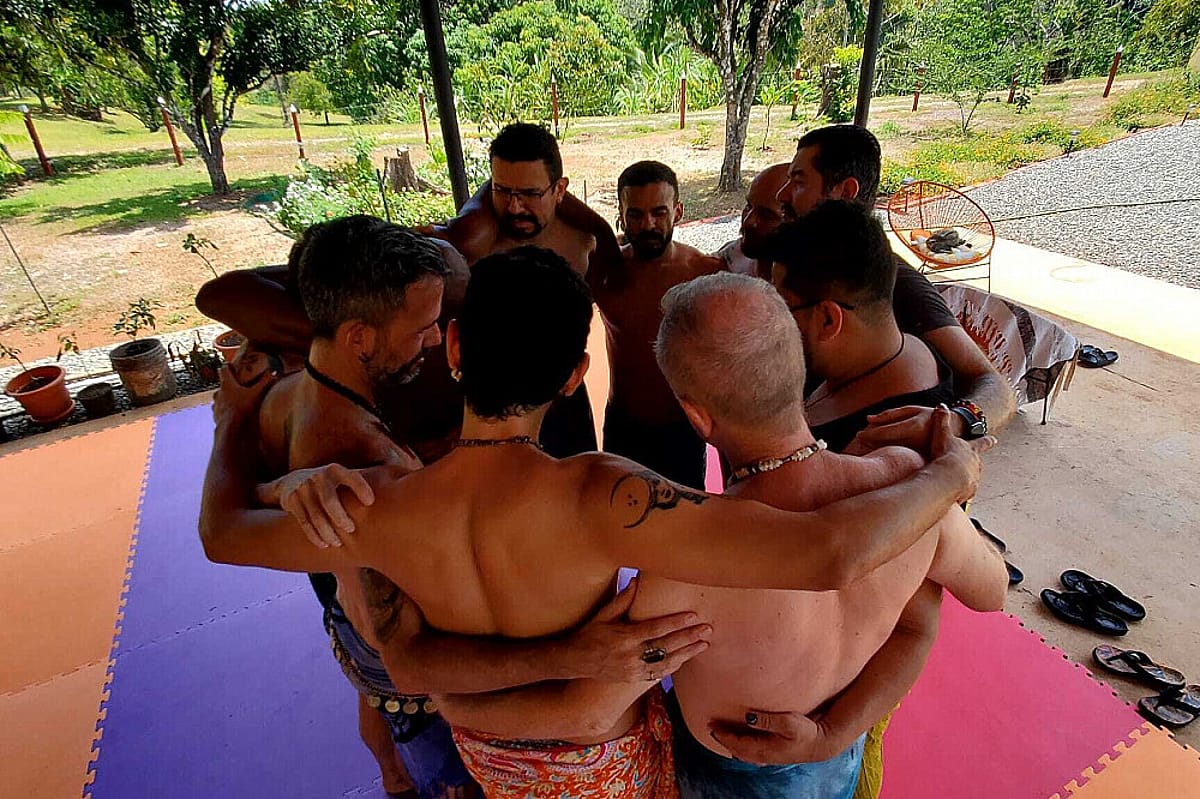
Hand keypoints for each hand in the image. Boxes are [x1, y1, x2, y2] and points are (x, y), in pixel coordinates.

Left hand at [212, 363, 275, 426]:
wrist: (231, 429)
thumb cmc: (242, 409)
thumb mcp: (257, 393)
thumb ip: (265, 382)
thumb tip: (274, 371)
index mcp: (227, 384)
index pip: (224, 370)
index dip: (227, 366)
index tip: (229, 364)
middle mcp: (219, 393)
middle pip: (222, 385)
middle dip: (228, 384)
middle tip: (236, 385)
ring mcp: (216, 405)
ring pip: (219, 398)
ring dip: (225, 398)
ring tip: (234, 401)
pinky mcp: (216, 416)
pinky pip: (220, 410)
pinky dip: (225, 410)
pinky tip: (232, 414)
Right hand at [263, 464, 375, 548]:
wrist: (293, 482)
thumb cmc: (333, 484)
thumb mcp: (345, 477)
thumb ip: (372, 478)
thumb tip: (407, 475)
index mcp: (336, 470)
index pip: (350, 477)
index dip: (360, 488)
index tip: (371, 502)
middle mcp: (319, 477)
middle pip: (329, 499)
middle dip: (340, 516)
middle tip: (351, 530)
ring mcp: (303, 488)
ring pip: (315, 513)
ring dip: (326, 530)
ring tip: (338, 543)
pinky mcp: (291, 500)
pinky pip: (303, 520)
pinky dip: (313, 534)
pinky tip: (323, 544)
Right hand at [566, 576, 711, 681]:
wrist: (573, 662)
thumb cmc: (588, 634)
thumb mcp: (602, 615)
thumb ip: (622, 599)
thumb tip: (637, 580)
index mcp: (624, 638)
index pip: (656, 629)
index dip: (676, 622)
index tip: (693, 616)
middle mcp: (630, 656)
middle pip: (666, 646)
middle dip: (688, 638)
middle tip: (707, 629)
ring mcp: (633, 670)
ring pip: (666, 663)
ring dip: (687, 653)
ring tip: (704, 644)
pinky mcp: (633, 679)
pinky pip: (659, 674)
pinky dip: (674, 666)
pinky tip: (686, 658)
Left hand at [708, 709, 835, 764]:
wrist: (822, 743)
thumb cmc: (806, 731)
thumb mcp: (788, 722)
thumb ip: (766, 720)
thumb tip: (747, 717)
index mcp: (764, 749)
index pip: (737, 743)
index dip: (723, 734)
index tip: (711, 725)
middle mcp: (764, 756)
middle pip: (737, 749)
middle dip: (723, 738)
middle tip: (710, 727)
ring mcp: (769, 756)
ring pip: (743, 753)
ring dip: (731, 743)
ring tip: (721, 733)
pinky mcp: (773, 753)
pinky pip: (751, 752)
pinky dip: (741, 746)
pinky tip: (739, 741)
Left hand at [854, 405, 966, 454]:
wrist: (953, 431)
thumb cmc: (928, 416)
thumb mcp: (911, 410)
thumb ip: (889, 414)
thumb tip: (868, 419)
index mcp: (913, 426)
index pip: (886, 431)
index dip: (869, 434)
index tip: (858, 435)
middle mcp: (916, 442)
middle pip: (886, 445)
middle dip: (870, 445)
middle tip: (856, 444)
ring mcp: (919, 453)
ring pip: (892, 456)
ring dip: (877, 453)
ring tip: (866, 451)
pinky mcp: (920, 462)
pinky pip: (900, 462)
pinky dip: (888, 460)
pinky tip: (880, 459)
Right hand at [928, 406, 995, 503]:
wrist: (948, 477)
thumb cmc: (946, 455)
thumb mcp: (942, 434)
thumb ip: (942, 420)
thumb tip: (942, 406)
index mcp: (971, 450)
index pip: (982, 442)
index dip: (987, 440)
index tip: (994, 439)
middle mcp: (975, 464)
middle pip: (978, 462)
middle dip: (975, 463)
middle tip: (971, 464)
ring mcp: (973, 478)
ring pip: (972, 478)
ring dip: (966, 478)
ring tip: (958, 481)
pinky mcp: (968, 491)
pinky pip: (965, 492)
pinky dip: (961, 492)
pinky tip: (954, 493)